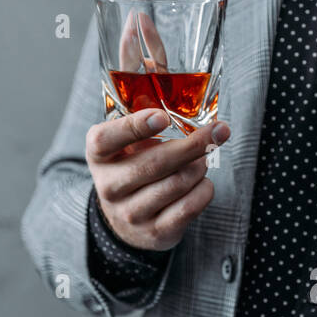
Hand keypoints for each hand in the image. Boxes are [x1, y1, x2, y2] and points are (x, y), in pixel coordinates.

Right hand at [85, 109, 229, 251]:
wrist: (126, 221)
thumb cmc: (131, 168)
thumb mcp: (125, 143)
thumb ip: (143, 115)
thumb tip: (173, 84)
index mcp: (98, 155)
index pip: (107, 139)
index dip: (135, 127)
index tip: (163, 117)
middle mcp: (109, 186)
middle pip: (155, 163)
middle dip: (192, 145)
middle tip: (218, 131)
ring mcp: (130, 213)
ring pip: (177, 184)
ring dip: (200, 167)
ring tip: (203, 159)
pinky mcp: (154, 232)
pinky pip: (189, 207)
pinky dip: (204, 190)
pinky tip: (203, 182)